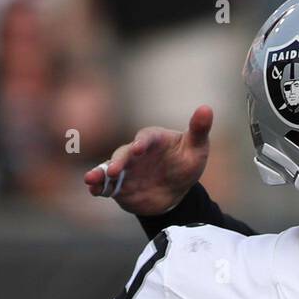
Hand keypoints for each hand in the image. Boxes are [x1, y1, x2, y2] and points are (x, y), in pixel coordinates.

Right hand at [83, 106, 212, 215]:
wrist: (175, 190)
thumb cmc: (185, 163)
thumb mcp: (197, 148)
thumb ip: (199, 130)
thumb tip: (206, 109)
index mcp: (153, 140)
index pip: (146, 138)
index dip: (142, 142)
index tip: (139, 148)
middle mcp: (134, 153)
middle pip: (123, 155)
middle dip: (118, 162)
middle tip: (114, 170)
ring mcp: (125, 169)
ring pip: (109, 169)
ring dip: (100, 173)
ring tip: (91, 179)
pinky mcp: (119, 186)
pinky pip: (106, 185)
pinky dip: (98, 187)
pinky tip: (92, 189)